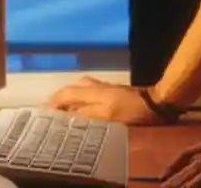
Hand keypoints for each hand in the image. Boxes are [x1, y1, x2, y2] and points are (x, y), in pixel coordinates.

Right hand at [44, 76, 160, 123]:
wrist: (155, 101)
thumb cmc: (130, 110)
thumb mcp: (107, 115)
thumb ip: (86, 113)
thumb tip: (68, 114)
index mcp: (90, 91)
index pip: (65, 94)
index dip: (54, 103)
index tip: (45, 113)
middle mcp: (94, 85)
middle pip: (71, 88)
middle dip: (59, 98)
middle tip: (52, 110)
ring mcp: (103, 86)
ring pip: (80, 88)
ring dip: (70, 97)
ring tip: (65, 108)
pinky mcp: (111, 90)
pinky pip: (88, 91)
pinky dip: (80, 98)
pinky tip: (83, 106)